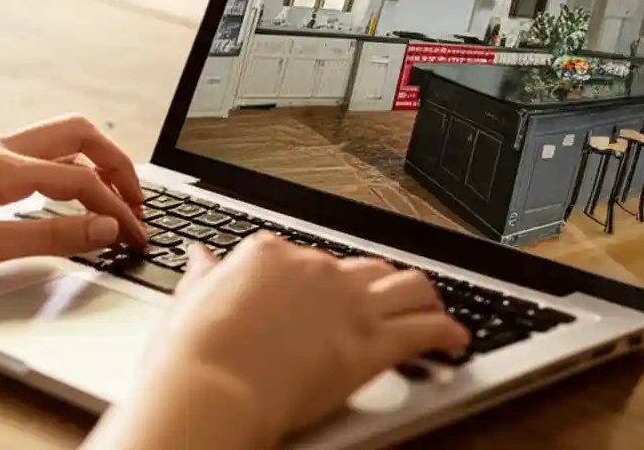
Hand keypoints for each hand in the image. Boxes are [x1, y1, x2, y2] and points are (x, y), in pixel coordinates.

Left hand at [0, 114, 147, 281]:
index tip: (137, 238)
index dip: (118, 210)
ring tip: (108, 198)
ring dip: (91, 162)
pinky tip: (55, 197)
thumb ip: (46, 236)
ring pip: (55, 140)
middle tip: (136, 203)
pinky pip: (31, 154)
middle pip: (79, 136)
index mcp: (1, 167)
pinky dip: (61, 169)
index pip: (82, 182)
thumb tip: (102, 227)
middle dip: (118, 165)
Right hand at [86, 234, 468, 449]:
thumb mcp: (188, 303)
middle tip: (382, 305)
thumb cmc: (193, 356)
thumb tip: (200, 257)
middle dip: (376, 285)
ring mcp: (347, 302)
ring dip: (423, 297)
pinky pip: (426, 329)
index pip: (308, 259)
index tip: (325, 298)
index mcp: (269, 255)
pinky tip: (454, 342)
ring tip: (432, 313)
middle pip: (364, 268)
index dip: (322, 281)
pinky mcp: (371, 341)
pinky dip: (447, 333)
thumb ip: (204, 278)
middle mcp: (315, 268)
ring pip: (407, 285)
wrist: (211, 388)